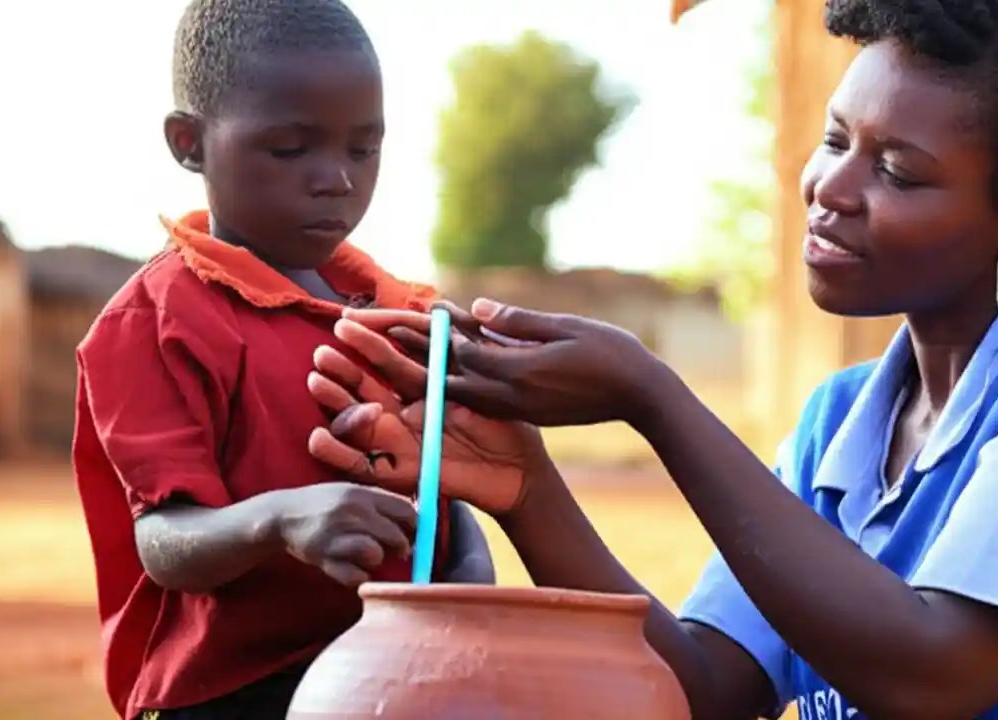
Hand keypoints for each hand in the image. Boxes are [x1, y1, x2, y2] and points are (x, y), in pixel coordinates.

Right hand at [265, 482, 415, 586]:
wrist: (282, 515)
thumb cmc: (322, 504)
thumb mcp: (350, 492)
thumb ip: (378, 502)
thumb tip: (414, 516)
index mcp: (361, 494)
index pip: (404, 510)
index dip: (416, 525)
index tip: (417, 533)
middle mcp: (351, 512)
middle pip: (395, 535)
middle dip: (401, 547)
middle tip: (399, 551)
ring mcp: (337, 535)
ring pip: (376, 555)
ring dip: (376, 560)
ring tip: (368, 556)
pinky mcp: (324, 557)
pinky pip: (355, 576)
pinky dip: (358, 576)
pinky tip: (353, 569)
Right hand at [308, 314, 546, 516]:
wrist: (523, 473)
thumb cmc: (509, 426)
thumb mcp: (488, 382)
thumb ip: (464, 350)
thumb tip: (438, 309)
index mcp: (427, 385)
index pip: (393, 354)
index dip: (373, 336)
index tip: (349, 317)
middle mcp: (409, 410)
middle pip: (369, 384)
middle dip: (346, 366)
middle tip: (324, 349)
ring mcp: (404, 441)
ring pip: (360, 420)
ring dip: (337, 401)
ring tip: (318, 381)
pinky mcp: (404, 473)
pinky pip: (365, 466)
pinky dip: (338, 453)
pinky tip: (318, 437)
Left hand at [349, 300, 673, 427]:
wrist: (640, 396)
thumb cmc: (613, 356)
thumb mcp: (568, 330)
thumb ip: (519, 323)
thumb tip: (476, 310)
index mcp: (517, 374)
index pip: (456, 352)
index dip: (417, 335)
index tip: (381, 321)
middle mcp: (508, 394)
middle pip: (442, 373)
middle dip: (399, 353)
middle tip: (356, 334)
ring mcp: (515, 405)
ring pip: (455, 386)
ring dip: (417, 367)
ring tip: (380, 350)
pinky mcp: (523, 409)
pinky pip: (476, 394)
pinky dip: (450, 379)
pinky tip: (432, 366)